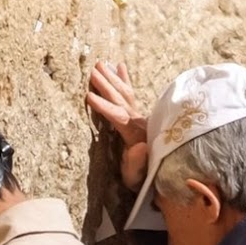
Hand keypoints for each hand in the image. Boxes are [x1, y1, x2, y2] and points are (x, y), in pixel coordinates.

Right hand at [87, 61, 149, 192]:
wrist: (156, 178)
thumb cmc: (140, 181)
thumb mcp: (136, 178)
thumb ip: (137, 164)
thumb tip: (139, 147)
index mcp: (136, 137)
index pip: (119, 118)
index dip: (105, 107)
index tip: (89, 96)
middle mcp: (140, 124)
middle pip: (122, 100)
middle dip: (107, 85)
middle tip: (94, 70)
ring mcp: (140, 118)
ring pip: (125, 94)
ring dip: (113, 78)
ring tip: (101, 63)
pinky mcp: (138, 117)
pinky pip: (131, 94)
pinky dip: (125, 80)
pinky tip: (119, 66)